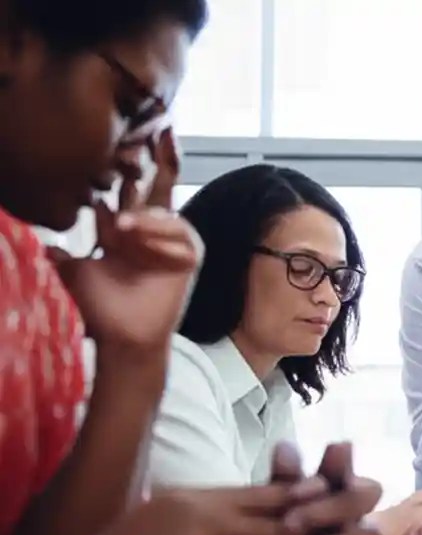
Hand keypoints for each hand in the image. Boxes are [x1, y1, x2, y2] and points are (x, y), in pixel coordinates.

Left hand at [49, 129, 202, 358]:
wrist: (122, 336)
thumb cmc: (101, 307)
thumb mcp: (74, 272)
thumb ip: (62, 254)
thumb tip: (47, 246)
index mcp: (122, 228)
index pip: (125, 188)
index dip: (123, 163)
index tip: (124, 136)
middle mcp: (147, 229)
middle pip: (157, 183)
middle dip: (160, 156)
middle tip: (162, 126)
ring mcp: (170, 241)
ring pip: (161, 208)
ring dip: (141, 216)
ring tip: (121, 228)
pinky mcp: (189, 255)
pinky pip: (178, 232)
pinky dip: (157, 234)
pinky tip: (138, 237)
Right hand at [72, 483, 301, 534]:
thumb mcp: (161, 526)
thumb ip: (197, 519)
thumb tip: (234, 523)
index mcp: (192, 494)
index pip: (255, 488)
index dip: (290, 496)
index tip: (321, 506)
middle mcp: (198, 504)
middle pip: (271, 501)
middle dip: (306, 516)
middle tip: (334, 530)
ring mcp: (197, 529)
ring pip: (269, 531)